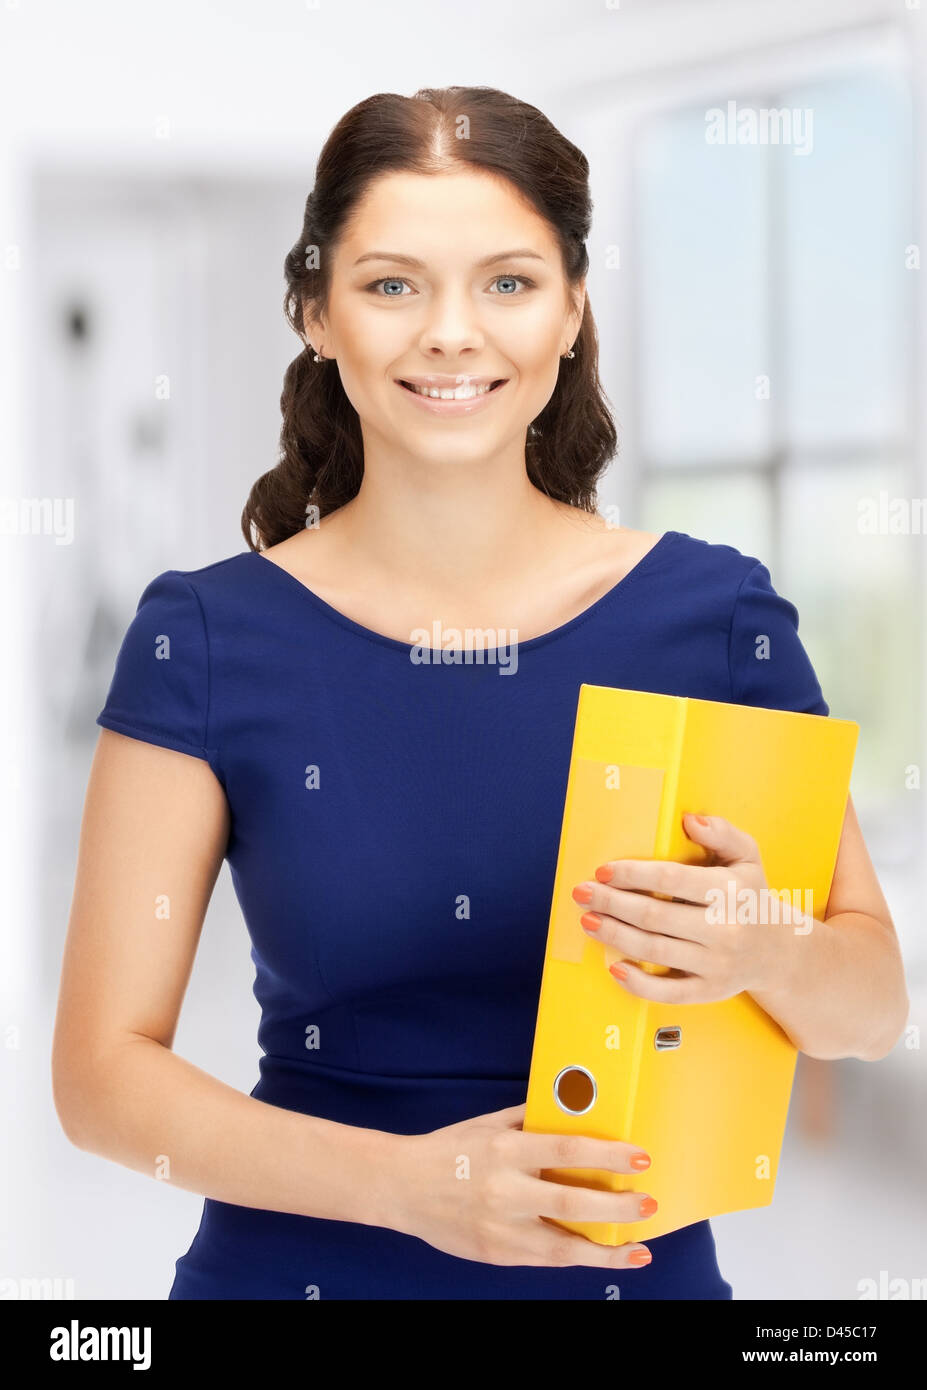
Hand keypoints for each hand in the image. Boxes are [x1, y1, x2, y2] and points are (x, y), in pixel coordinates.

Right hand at [386, 1102, 656, 1268]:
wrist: (401, 1186)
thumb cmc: (449, 1150)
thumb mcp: (488, 1124)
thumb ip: (531, 1118)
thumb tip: (576, 1107)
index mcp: (505, 1149)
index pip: (566, 1149)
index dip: (607, 1154)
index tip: (639, 1157)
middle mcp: (504, 1189)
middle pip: (572, 1200)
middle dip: (617, 1206)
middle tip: (649, 1203)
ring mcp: (500, 1228)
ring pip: (563, 1245)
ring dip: (606, 1250)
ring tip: (639, 1248)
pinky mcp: (496, 1254)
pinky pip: (546, 1260)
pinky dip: (578, 1258)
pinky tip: (602, 1256)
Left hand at [572, 812, 802, 1003]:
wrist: (778, 951)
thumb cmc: (750, 897)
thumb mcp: (747, 858)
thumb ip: (722, 833)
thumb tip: (690, 820)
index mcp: (729, 892)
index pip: (670, 880)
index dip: (632, 875)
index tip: (603, 870)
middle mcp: (724, 930)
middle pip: (654, 916)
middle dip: (611, 903)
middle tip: (582, 893)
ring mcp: (716, 964)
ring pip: (655, 950)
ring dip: (615, 935)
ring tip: (588, 921)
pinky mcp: (709, 991)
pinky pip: (668, 992)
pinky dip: (638, 983)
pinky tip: (614, 966)